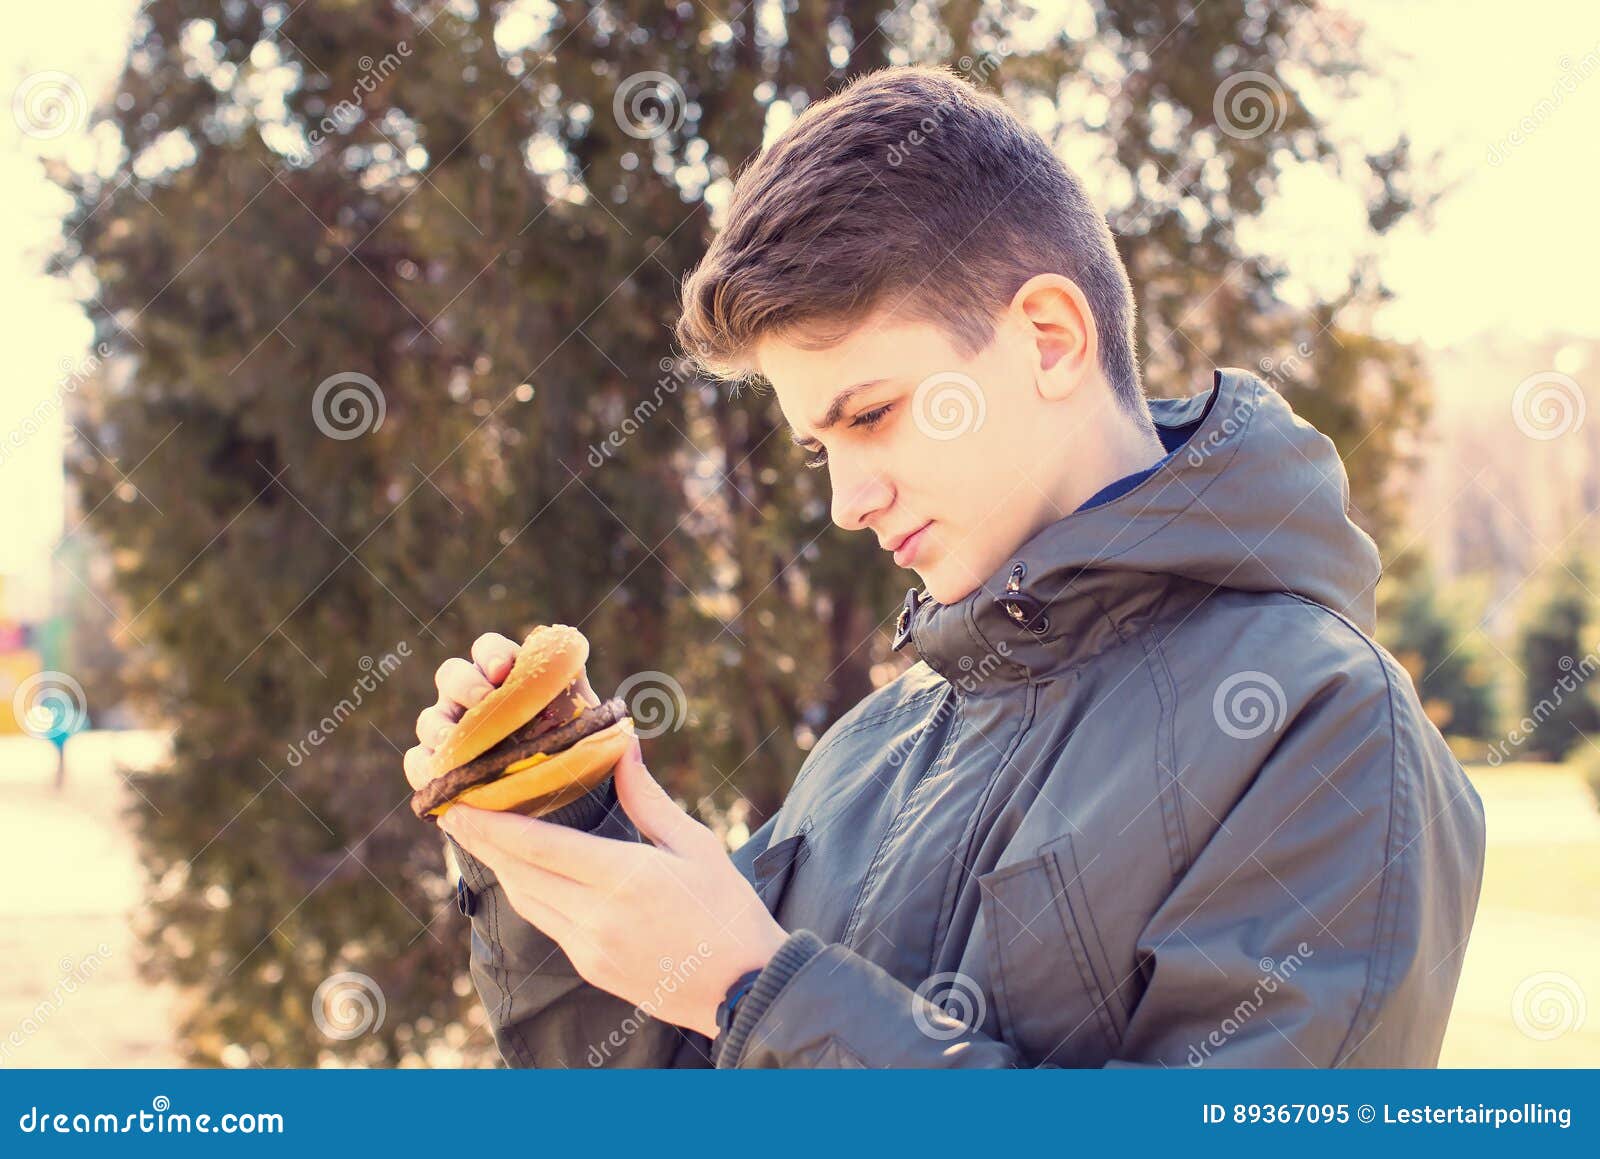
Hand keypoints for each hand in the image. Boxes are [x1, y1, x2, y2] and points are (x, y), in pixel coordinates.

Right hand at [403, 630, 597, 789]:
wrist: (554, 796)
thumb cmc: (564, 744)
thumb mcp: (576, 716)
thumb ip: (574, 686)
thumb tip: (573, 657)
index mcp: (502, 676)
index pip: (488, 650)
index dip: (492, 654)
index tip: (504, 670)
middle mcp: (468, 698)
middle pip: (451, 675)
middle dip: (465, 684)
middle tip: (485, 700)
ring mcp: (448, 731)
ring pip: (429, 719)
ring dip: (440, 728)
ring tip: (458, 743)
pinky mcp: (437, 768)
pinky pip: (418, 763)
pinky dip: (425, 767)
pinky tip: (443, 775)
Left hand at [438, 736, 787, 1038]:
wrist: (746, 988)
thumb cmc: (728, 910)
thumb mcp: (695, 844)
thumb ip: (648, 798)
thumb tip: (623, 745)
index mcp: (624, 879)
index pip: (538, 848)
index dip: (491, 826)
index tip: (457, 804)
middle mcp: (597, 918)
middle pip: (519, 875)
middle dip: (482, 842)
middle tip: (452, 811)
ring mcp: (590, 949)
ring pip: (526, 901)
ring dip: (500, 868)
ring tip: (479, 836)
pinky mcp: (591, 968)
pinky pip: (546, 922)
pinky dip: (527, 892)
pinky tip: (522, 873)